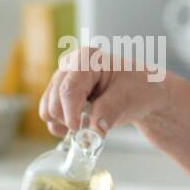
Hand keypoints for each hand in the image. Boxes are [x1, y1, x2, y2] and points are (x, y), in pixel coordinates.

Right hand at [38, 46, 170, 136]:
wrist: (141, 92)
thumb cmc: (137, 87)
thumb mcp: (129, 97)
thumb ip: (110, 111)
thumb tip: (93, 130)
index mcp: (86, 59)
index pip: (68, 90)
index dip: (70, 114)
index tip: (77, 130)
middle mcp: (70, 65)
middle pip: (54, 101)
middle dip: (69, 120)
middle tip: (91, 127)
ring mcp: (62, 79)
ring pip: (48, 109)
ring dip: (64, 123)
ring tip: (87, 123)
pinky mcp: (60, 93)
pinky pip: (49, 114)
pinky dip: (61, 125)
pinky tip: (79, 125)